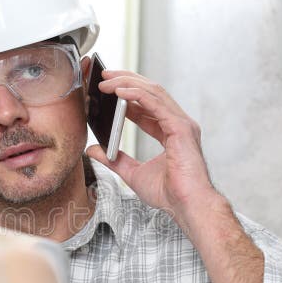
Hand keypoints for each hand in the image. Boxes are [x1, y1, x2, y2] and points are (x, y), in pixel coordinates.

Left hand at [85, 70, 219, 219]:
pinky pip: (156, 103)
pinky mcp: (181, 128)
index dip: (128, 94)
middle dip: (126, 80)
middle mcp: (178, 124)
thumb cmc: (169, 195)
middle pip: (151, 92)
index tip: (108, 89)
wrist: (187, 206)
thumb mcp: (132, 174)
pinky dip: (136, 94)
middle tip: (104, 76)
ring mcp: (182, 124)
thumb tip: (94, 149)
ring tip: (106, 81)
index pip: (148, 105)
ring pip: (153, 92)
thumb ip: (114, 160)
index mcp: (171, 133)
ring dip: (127, 83)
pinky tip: (119, 92)